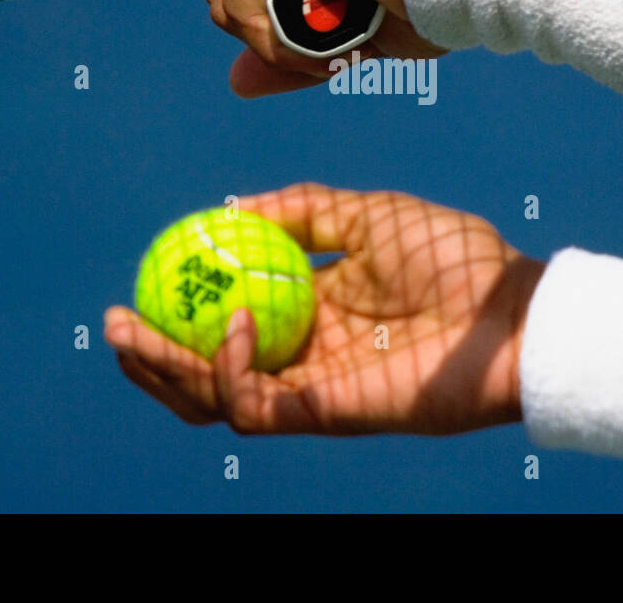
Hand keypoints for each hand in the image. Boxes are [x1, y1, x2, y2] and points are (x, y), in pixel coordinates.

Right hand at [104, 183, 542, 434]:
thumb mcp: (366, 212)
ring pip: (214, 399)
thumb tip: (231, 208)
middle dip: (149, 354)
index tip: (142, 276)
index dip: (177, 307)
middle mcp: (301, 353)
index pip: (226, 319)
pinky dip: (227, 371)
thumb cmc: (451, 255)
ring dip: (165, 371)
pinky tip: (232, 323)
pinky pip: (254, 407)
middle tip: (114, 321)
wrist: (507, 308)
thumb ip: (303, 209)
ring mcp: (309, 387)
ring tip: (132, 334)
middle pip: (204, 369)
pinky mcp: (325, 414)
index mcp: (309, 309)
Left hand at [202, 0, 444, 97]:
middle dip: (271, 30)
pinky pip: (240, 2)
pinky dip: (275, 41)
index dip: (274, 19)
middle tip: (337, 44)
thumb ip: (291, 48)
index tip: (331, 39)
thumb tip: (234, 84)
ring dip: (276, 41)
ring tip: (336, 44)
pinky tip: (325, 43)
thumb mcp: (353, 23)